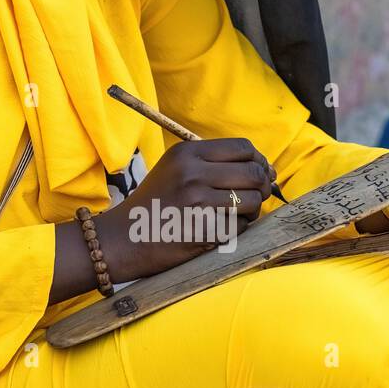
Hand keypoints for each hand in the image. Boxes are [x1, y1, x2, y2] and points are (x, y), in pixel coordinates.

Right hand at [97, 137, 275, 279]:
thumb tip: (266, 169)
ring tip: (234, 215)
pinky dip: (237, 230)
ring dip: (251, 211)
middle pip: (253, 174)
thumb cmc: (155, 205)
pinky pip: (240, 227)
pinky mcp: (203, 230)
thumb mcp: (175, 169)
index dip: (259, 162)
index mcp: (186, 153)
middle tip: (258, 196)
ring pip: (251, 202)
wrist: (122, 239)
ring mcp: (198, 202)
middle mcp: (192, 173)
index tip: (262, 173)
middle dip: (263, 186)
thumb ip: (213, 163)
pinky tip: (218, 230)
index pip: (243, 149)